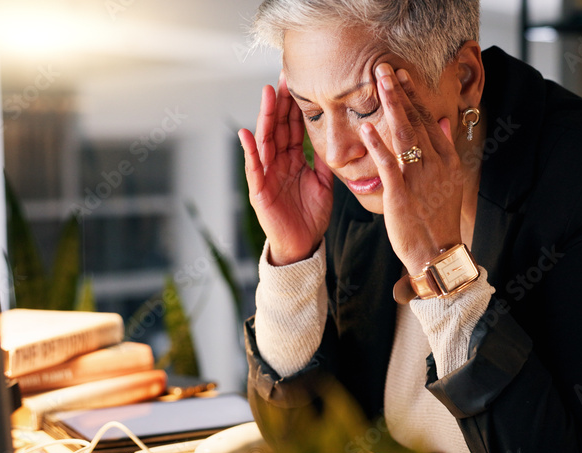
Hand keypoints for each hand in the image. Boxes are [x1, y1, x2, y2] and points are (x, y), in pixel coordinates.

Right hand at [239, 73, 333, 265]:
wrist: (304, 245)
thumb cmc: (311, 216)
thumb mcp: (324, 184)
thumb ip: (325, 162)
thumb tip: (335, 139)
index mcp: (292, 160)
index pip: (292, 128)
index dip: (294, 107)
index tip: (298, 83)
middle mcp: (277, 163)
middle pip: (278, 128)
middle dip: (280, 103)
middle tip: (283, 78)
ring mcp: (267, 175)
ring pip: (265, 141)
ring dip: (265, 117)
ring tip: (267, 95)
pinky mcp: (259, 191)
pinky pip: (254, 168)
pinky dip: (250, 151)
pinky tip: (246, 134)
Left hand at [358, 64, 464, 274]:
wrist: (438, 253)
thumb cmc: (439, 219)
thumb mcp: (450, 181)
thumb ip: (445, 149)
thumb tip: (445, 122)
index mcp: (446, 160)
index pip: (428, 121)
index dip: (413, 97)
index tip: (401, 76)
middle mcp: (435, 164)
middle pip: (416, 121)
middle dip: (399, 93)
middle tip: (384, 68)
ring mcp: (419, 178)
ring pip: (404, 135)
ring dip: (391, 106)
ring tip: (378, 83)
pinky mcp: (401, 194)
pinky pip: (388, 164)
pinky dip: (377, 145)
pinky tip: (366, 128)